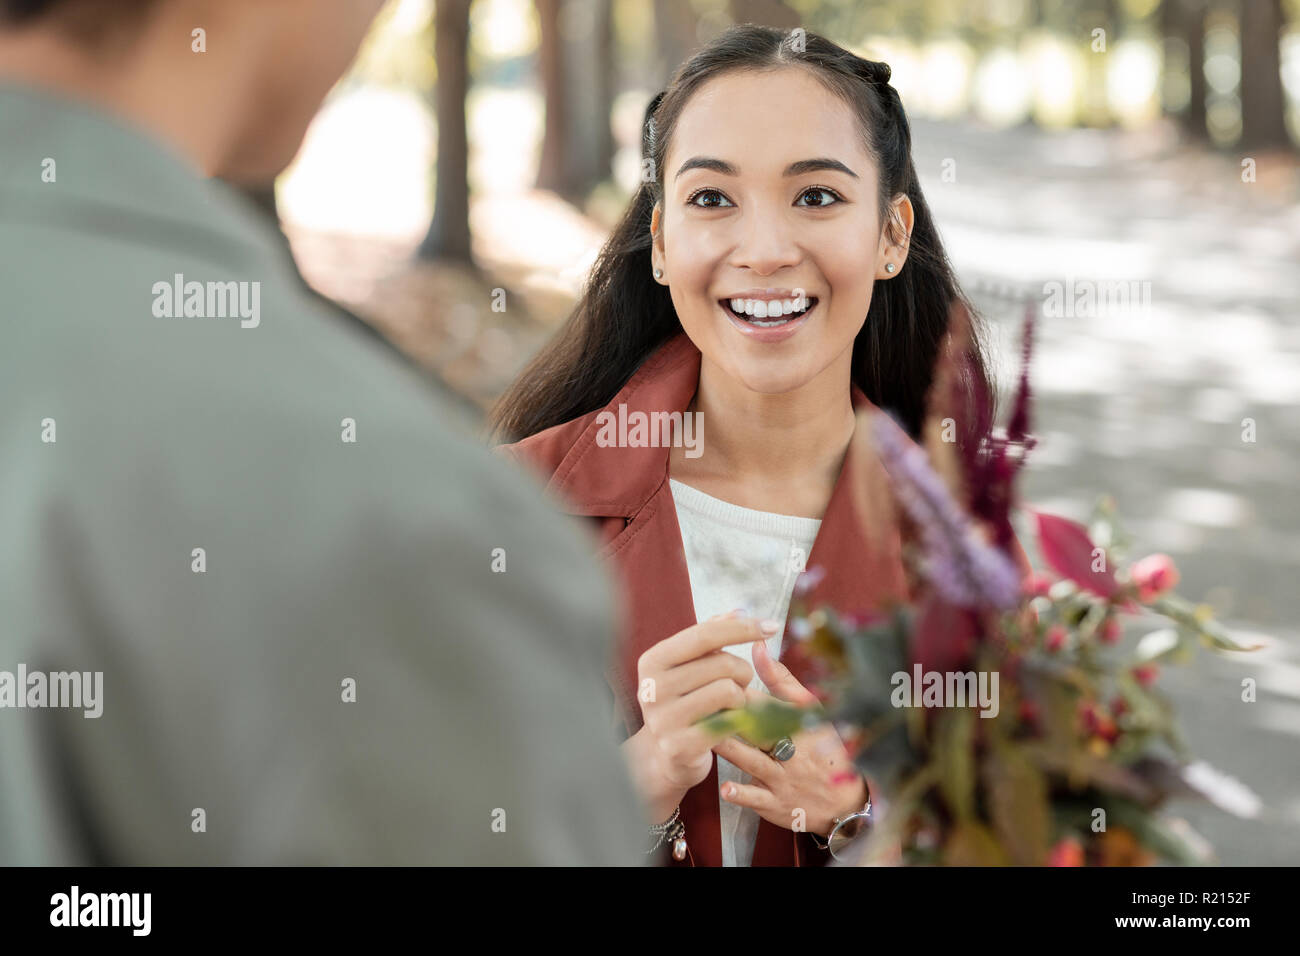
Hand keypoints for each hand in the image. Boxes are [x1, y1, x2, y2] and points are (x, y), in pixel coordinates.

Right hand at [623, 611, 778, 823]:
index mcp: (653, 660)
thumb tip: (739, 610)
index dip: (742, 628)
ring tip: (732, 703)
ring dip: (741, 696)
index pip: (705, 634)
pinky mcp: (680, 745)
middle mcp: (652, 687)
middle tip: (741, 682)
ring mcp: (664, 718)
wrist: (664, 755)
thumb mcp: (689, 665)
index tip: (772, 626)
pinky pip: (729, 721)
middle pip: (721, 663)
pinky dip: (738, 719)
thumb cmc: (683, 700)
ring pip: (728, 691)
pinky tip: (729, 721)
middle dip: (743, 670)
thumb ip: (711, 636)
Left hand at [712, 640, 867, 836]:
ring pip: (752, 761)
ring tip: (706, 735)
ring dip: (729, 749)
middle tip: (704, 703)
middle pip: (759, 728)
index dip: (742, 690)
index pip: (769, 701)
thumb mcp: (812, 712)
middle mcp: (791, 749)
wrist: (844, 803)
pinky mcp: (775, 804)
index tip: (717, 678)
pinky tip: (724, 787)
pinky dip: (741, 793)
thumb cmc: (823, 749)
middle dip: (733, 716)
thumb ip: (782, 680)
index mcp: (799, 723)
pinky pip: (756, 798)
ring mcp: (782, 779)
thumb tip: (757, 646)